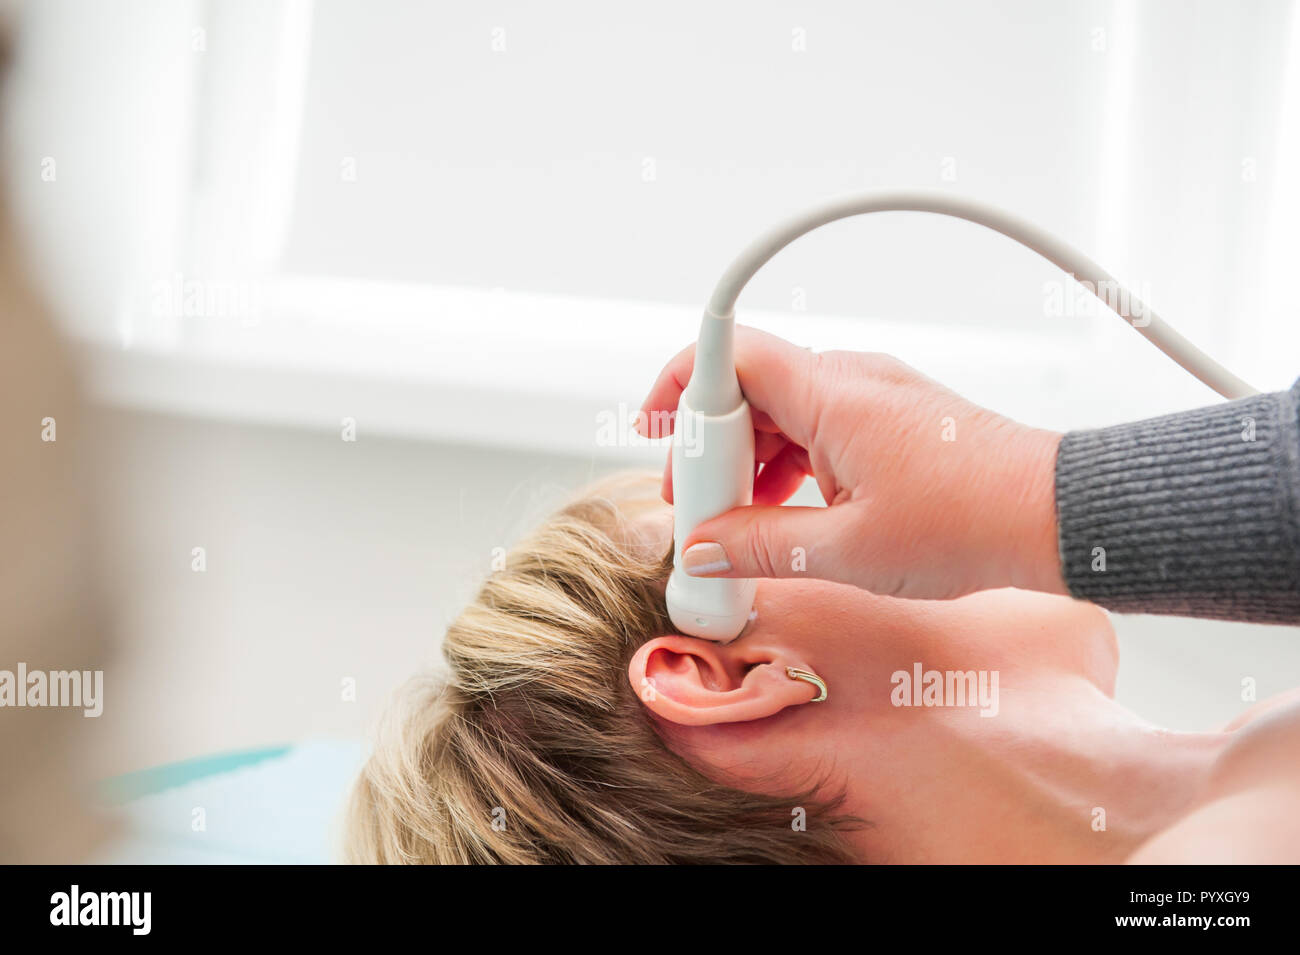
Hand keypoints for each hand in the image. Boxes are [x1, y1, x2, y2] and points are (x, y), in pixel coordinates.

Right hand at [637, 326, 1064, 599]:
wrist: (1056, 517)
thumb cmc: (969, 525)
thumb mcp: (846, 553)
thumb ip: (759, 547)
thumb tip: (703, 549)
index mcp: (833, 395)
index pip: (728, 356)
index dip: (678, 387)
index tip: (652, 430)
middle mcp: (849, 382)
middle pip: (747, 389)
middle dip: (708, 447)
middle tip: (694, 508)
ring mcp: (871, 399)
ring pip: (780, 412)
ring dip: (746, 462)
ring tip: (732, 523)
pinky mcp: (888, 422)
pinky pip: (816, 429)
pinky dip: (786, 465)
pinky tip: (780, 514)